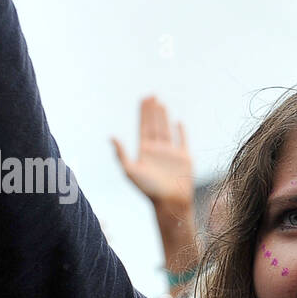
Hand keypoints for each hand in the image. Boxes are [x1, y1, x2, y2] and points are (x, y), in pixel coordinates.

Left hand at [111, 97, 193, 213]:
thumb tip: (111, 136)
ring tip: (161, 104)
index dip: (143, 112)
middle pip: (154, 125)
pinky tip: (178, 123)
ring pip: (166, 130)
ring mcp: (171, 153)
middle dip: (152, 110)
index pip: (143, 126)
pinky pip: (183, 141)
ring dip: (164, 117)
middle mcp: (157, 150)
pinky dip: (181, 131)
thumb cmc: (149, 190)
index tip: (144, 98)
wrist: (170, 202)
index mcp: (144, 151)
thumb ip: (121, 154)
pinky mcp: (185, 158)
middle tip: (152, 95)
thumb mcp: (130, 171)